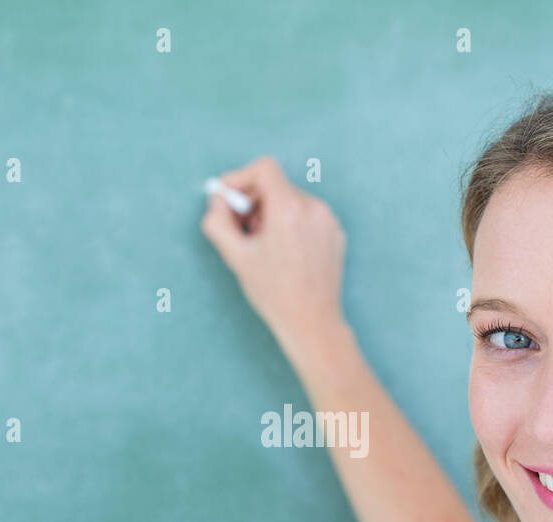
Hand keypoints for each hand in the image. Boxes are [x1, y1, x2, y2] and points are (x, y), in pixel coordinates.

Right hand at [200, 155, 347, 356]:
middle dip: (254, 202)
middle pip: (277, 185)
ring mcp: (328, 221)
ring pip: (291, 201)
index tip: (230, 197)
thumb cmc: (276, 294)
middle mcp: (313, 208)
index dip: (241, 178)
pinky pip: (307, 216)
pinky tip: (285, 253)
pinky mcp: (335, 233)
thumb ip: (218, 222)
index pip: (264, 168)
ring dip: (272, 214)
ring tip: (265, 246)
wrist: (312, 322)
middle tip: (242, 229)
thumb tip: (216, 200)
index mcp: (289, 210)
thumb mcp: (237, 257)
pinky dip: (291, 224)